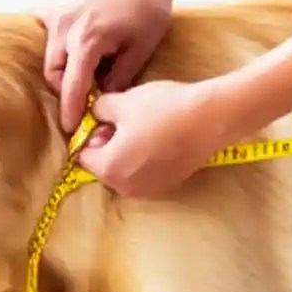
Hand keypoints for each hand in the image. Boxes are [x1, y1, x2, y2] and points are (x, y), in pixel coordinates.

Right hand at [42, 0, 178, 133]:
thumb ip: (118, 80)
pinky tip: (70, 62)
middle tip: (88, 104)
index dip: (71, 111)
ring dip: (64, 76)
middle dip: (67, 93)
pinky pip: (48, 41)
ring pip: (50, 61)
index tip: (70, 131)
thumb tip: (102, 102)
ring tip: (88, 82)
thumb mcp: (140, 51)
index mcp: (87, 41)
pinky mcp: (59, 11)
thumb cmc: (147, 10)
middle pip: (55, 75)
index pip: (72, 86)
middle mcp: (66, 29)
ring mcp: (59, 17)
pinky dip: (56, 55)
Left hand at [76, 79, 235, 198]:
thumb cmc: (162, 109)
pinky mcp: (167, 186)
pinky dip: (145, 160)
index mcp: (109, 169)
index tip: (104, 118)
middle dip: (107, 146)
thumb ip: (97, 110)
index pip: (82, 156)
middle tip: (125, 121)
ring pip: (124, 172)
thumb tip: (94, 116)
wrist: (209, 119)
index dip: (90, 134)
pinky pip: (144, 174)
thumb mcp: (121, 101)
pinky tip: (160, 138)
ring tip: (144, 129)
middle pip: (103, 167)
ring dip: (126, 153)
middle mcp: (126, 188)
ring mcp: (149, 190)